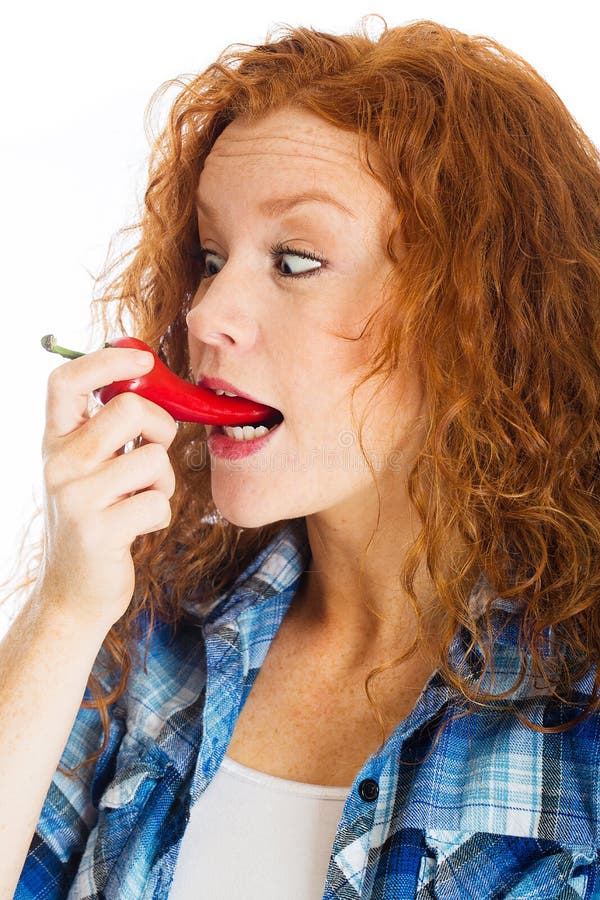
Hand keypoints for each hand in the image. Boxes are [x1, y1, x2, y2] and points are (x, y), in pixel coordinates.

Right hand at [36, 345, 176, 632]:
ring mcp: (75, 497)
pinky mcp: (99, 531)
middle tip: (155, 450)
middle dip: (160, 426)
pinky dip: (159, 515)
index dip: (106, 361)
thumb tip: (148, 382)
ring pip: (152, 459)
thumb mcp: (88, 471)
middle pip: (128, 409)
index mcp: (55, 442)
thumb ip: (107, 432)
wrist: (71, 594)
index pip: (66, 381)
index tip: (142, 359)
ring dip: (162, 482)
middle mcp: (58, 463)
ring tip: (139, 501)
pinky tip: (136, 528)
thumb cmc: (94, 522)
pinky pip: (158, 502)